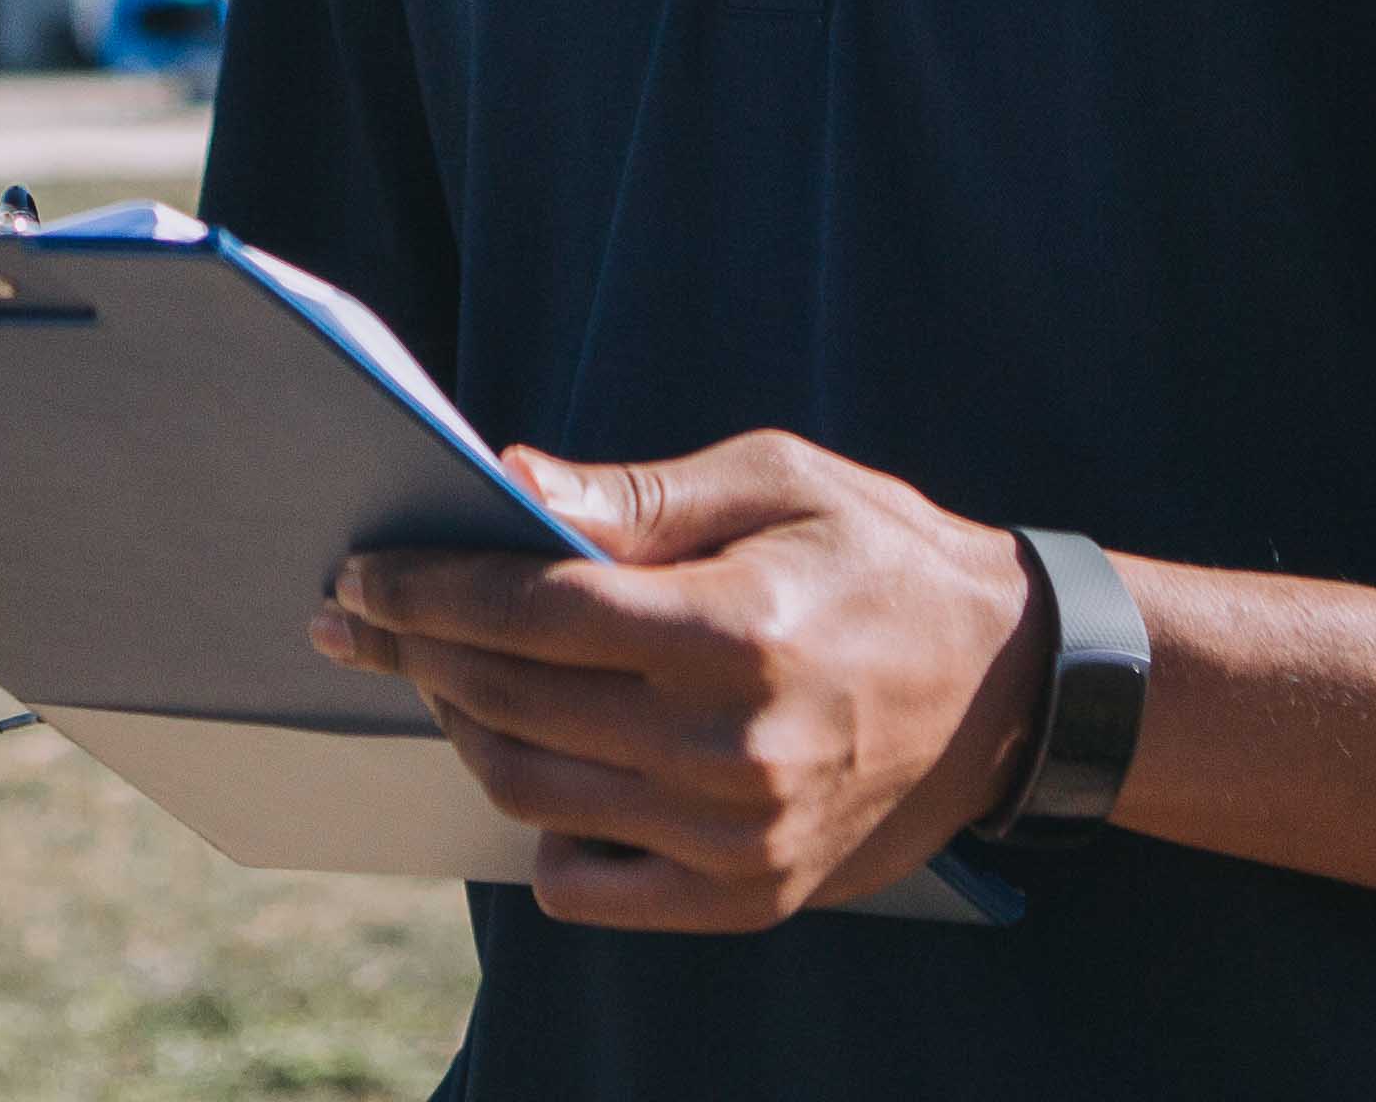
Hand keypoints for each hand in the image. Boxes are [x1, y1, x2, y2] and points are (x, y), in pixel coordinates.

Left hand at [316, 431, 1045, 930]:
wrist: (1013, 690)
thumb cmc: (882, 558)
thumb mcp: (777, 481)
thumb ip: (639, 495)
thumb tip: (511, 479)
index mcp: (736, 629)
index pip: (533, 611)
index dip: (429, 588)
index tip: (362, 572)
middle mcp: (732, 747)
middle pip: (513, 705)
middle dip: (417, 652)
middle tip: (362, 615)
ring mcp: (737, 837)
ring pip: (531, 794)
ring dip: (461, 731)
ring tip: (440, 676)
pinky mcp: (747, 895)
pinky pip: (588, 888)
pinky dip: (537, 832)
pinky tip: (532, 765)